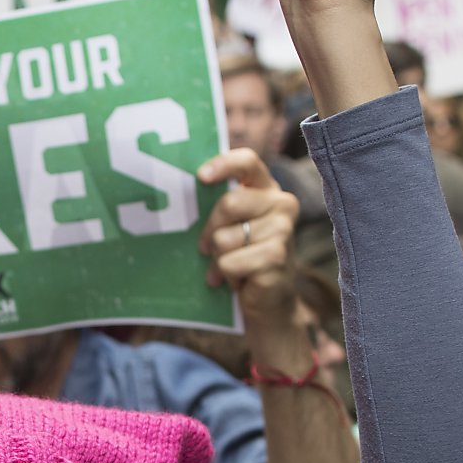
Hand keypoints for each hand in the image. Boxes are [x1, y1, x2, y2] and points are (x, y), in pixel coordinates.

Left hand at [196, 147, 298, 325]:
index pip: (247, 162)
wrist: (269, 300)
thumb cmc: (243, 257)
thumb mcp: (232, 227)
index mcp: (268, 190)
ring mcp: (283, 230)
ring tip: (229, 267)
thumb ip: (220, 208)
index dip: (223, 165)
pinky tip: (238, 281)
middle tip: (206, 248)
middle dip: (210, 230)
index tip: (201, 177)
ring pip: (224, 238)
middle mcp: (282, 204)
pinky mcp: (277, 256)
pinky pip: (229, 262)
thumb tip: (180, 198)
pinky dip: (225, 275)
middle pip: (229, 203)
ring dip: (218, 259)